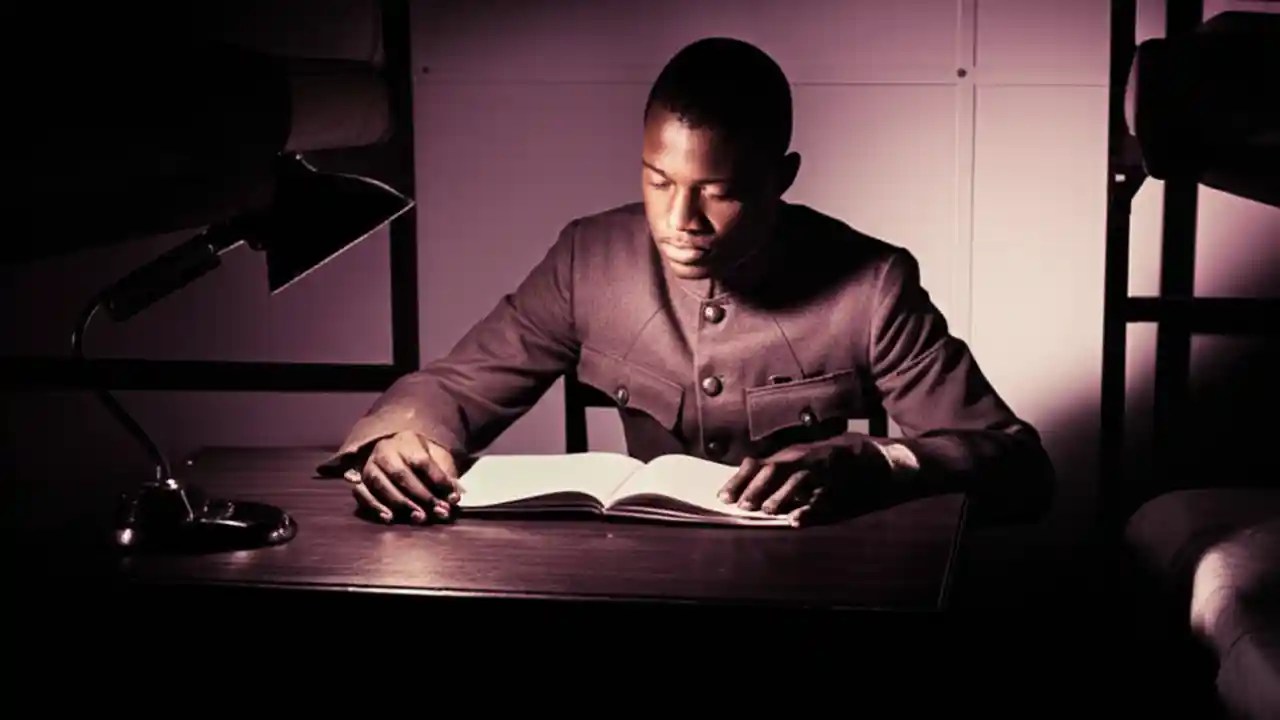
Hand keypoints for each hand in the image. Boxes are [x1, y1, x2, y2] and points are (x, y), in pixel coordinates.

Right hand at [347, 431, 462, 523]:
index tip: (452, 497)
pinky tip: (389, 518)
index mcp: (407, 440)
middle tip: (437, 511)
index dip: (437, 480)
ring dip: (400, 504)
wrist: (403, 456)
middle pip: (400, 473)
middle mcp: (385, 450)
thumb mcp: (441, 462)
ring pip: (380, 484)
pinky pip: (362, 494)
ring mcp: (370, 465)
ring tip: (419, 517)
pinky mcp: (360, 481)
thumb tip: (454, 498)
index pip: (422, 461)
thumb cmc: (426, 460)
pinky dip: (375, 507)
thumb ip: (448, 479)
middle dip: (421, 496)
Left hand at [718, 434, 890, 525]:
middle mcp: (809, 458)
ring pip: (800, 480)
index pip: (762, 463)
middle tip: (741, 506)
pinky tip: (796, 520)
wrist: (883, 459)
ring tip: (766, 510)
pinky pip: (826, 498)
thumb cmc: (839, 463)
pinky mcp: (846, 485)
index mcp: (796, 453)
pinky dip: (810, 509)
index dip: (741, 479)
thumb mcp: (808, 461)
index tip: (723, 497)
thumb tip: (748, 486)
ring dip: (781, 495)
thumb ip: (781, 473)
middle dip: (756, 486)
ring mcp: (828, 470)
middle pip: (777, 468)